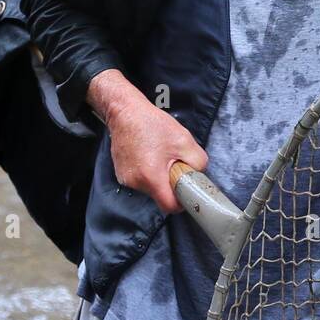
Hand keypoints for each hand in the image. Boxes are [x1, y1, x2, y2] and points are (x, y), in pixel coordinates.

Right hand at [105, 95, 208, 214]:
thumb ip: (198, 162)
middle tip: (174, 164)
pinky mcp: (121, 174)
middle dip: (170, 185)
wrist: (125, 112)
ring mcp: (126, 179)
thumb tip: (198, 175)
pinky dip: (147, 172)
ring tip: (160, 156)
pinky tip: (149, 155)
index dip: (181, 202)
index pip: (169, 206)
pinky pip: (140, 180)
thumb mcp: (184, 140)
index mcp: (151, 177)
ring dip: (158, 177)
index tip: (186, 192)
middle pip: (159, 196)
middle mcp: (135, 182)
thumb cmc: (152, 124)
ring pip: (150, 188)